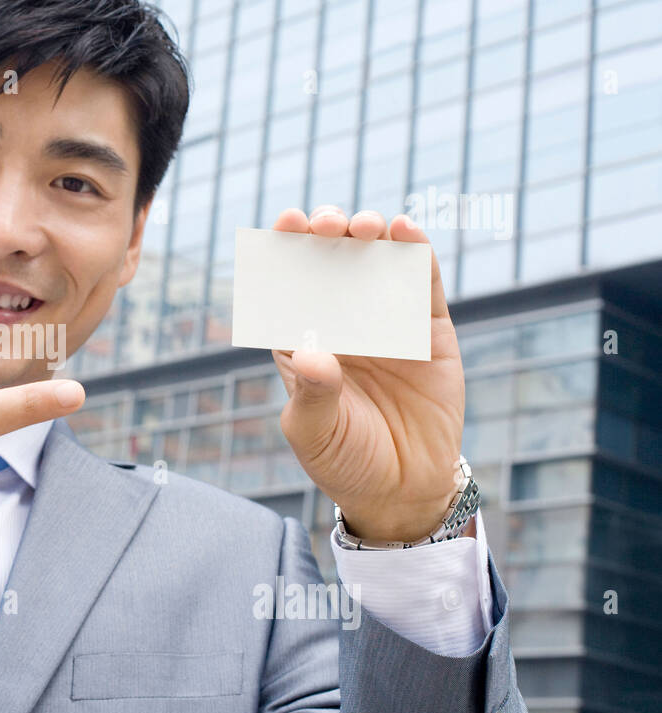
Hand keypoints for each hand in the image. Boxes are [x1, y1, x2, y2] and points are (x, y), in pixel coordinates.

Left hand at [268, 206, 464, 545]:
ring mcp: (385, 322)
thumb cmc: (345, 461)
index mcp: (302, 341)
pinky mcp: (428, 331)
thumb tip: (314, 356)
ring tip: (364, 227)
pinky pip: (422, 284)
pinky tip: (406, 231)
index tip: (285, 222)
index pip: (286, 286)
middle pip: (329, 263)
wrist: (404, 490)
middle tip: (324, 225)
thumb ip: (314, 396)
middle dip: (325, 234)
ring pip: (375, 263)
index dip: (284, 249)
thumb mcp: (316, 434)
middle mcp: (341, 323)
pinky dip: (416, 254)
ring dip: (369, 235)